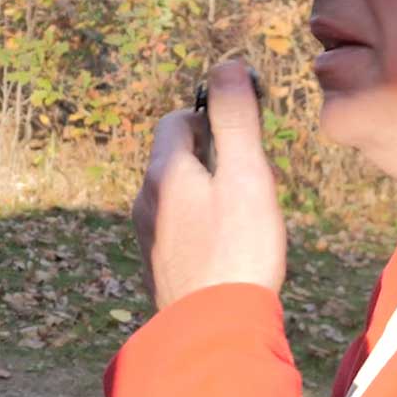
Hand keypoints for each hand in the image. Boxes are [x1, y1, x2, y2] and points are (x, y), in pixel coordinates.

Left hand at [131, 60, 286, 310]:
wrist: (212, 330)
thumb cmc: (237, 250)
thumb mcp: (245, 175)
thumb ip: (236, 119)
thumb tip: (227, 66)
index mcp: (165, 172)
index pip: (178, 121)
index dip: (210, 116)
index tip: (242, 129)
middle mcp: (146, 200)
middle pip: (175, 159)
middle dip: (210, 155)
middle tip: (250, 174)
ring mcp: (148, 235)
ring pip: (176, 195)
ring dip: (205, 191)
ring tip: (242, 212)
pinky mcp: (158, 265)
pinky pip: (177, 228)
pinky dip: (199, 224)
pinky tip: (226, 246)